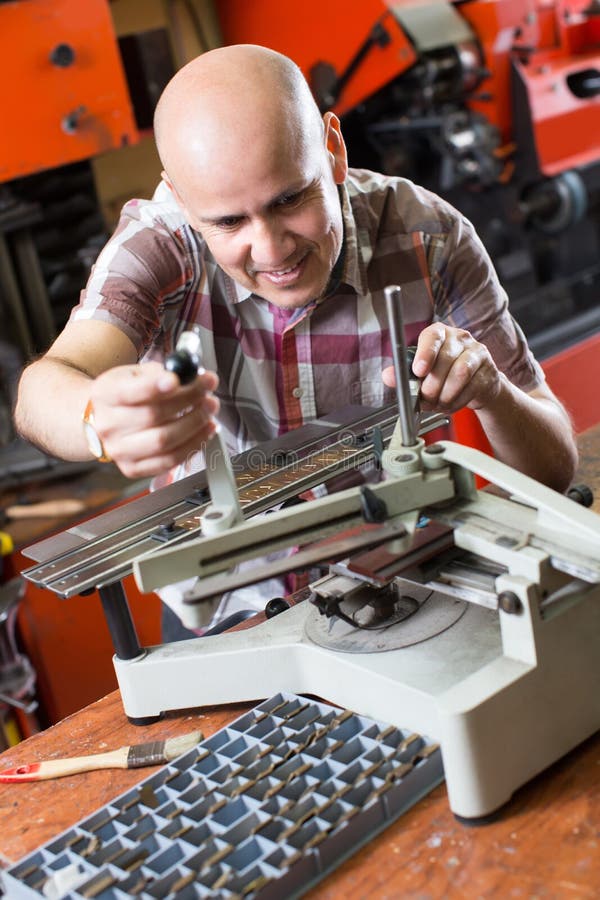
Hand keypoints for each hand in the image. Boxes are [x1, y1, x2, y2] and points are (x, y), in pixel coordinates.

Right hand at [87, 361, 218, 477]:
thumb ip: (159, 372)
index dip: (155, 386)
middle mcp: (108, 425)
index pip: (130, 391)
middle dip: (188, 401)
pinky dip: (193, 445)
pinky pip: (169, 461)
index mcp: (105, 395)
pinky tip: (204, 430)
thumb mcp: (134, 373)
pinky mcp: (132, 468)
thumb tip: (187, 374)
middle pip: (153, 416)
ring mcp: (119, 450)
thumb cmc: (126, 394)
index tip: (177, 378)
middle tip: (207, 392)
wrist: (104, 420)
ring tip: (209, 410)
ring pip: (164, 441)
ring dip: (195, 424)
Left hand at [382, 323, 501, 413]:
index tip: (419, 371)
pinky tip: (450, 404)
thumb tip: (388, 376)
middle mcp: (460, 338)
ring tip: (437, 403)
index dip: (425, 354)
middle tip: (425, 398)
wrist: (476, 384)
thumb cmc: (444, 374)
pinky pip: (472, 387)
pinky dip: (457, 401)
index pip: (433, 337)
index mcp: (439, 333)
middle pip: (446, 359)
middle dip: (432, 385)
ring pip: (461, 373)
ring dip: (445, 394)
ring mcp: (477, 353)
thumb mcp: (421, 373)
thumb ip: (404, 374)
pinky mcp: (488, 370)